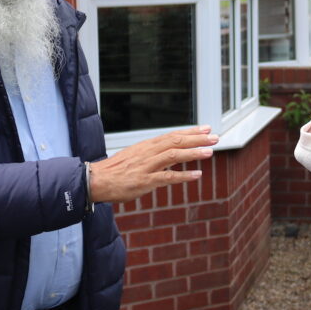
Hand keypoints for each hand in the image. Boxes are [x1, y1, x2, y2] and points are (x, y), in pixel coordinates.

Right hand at [88, 125, 216, 202]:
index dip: (190, 131)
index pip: (172, 135)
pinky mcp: (144, 181)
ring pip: (173, 155)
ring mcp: (146, 166)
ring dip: (193, 153)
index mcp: (146, 146)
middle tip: (215, 137)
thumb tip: (166, 154)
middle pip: (176, 141)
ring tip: (210, 152)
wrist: (95, 181)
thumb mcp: (134, 157)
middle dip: (196, 138)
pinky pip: (167, 177)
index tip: (206, 128)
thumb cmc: (115, 171)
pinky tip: (197, 175)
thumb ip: (151, 155)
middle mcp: (148, 152)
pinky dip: (183, 176)